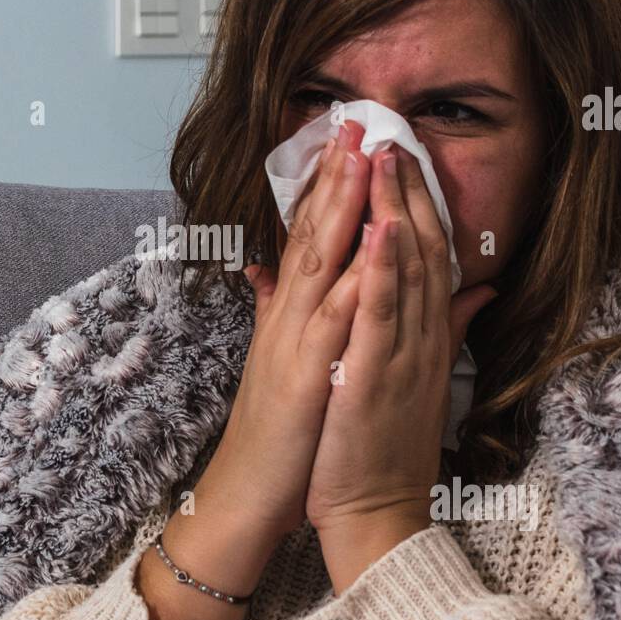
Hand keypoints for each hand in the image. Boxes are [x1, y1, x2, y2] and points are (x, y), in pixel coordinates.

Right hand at [201, 121, 367, 542]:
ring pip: (319, 260)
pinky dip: (357, 273)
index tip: (346, 144)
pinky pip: (336, 314)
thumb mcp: (278, 367)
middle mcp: (288, 319)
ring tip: (361, 152)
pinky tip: (375, 236)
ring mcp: (293, 342)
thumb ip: (277, 315)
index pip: (308, 242)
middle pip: (312, 235)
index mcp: (288, 319)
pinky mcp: (305, 373)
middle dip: (334, 176)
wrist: (245, 498)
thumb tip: (269, 274)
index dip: (326, 190)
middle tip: (355, 121)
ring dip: (341, 203)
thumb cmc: (273, 439)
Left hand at [304, 133, 496, 539]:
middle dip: (406, 189)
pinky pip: (381, 317)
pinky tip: (381, 229)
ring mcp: (402, 356)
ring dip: (396, 210)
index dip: (419, 202)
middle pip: (422, 250)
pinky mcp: (374, 379)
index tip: (402, 154)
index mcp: (426, 336)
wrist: (376, 515)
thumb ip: (449, 327)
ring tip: (385, 157)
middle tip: (392, 133)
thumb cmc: (386, 446)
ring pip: (405, 271)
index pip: (429, 256)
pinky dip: (382, 271)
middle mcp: (422, 338)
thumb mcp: (423, 377)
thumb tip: (476, 288)